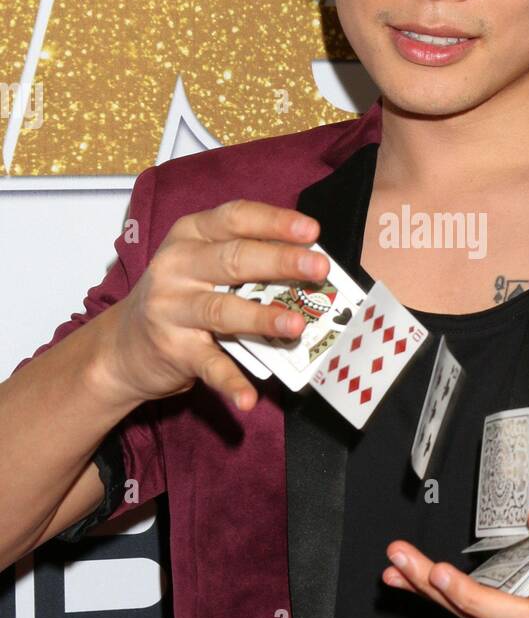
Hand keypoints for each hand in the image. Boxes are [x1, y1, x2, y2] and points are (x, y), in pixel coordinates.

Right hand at [95, 199, 328, 410]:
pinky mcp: (173, 350)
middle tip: (317, 269)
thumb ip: (245, 259)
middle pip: (234, 259)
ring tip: (296, 326)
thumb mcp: (202, 263)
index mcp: (191, 235)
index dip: (275, 222)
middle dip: (280, 262)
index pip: (235, 218)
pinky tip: (249, 398)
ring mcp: (171, 309)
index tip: (311, 230)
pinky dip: (230, 382)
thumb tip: (307, 265)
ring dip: (262, 317)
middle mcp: (177, 266)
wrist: (122, 346)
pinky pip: (208, 365)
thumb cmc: (179, 296)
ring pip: (222, 309)